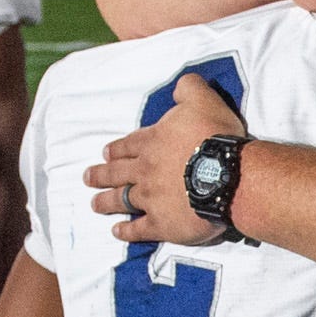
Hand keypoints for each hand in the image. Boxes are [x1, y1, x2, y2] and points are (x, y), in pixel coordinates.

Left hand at [88, 73, 239, 245]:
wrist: (228, 175)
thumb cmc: (215, 137)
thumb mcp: (203, 100)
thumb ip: (188, 88)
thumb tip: (180, 84)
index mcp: (152, 142)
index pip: (128, 145)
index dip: (116, 149)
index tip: (105, 153)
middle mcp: (145, 170)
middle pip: (117, 172)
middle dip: (100, 175)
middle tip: (87, 178)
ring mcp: (151, 198)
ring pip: (121, 200)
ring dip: (106, 202)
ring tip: (95, 204)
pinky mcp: (162, 224)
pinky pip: (138, 229)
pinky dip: (126, 231)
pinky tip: (117, 232)